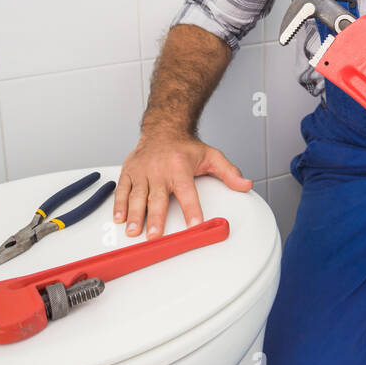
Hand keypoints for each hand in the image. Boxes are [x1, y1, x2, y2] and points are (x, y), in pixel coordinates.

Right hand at [114, 132, 252, 238]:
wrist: (163, 129)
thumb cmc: (185, 147)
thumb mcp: (212, 156)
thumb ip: (229, 173)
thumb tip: (245, 185)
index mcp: (180, 167)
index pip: (187, 191)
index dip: (191, 209)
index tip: (194, 224)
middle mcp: (159, 170)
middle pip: (158, 197)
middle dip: (156, 218)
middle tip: (154, 235)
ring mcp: (142, 172)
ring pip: (137, 196)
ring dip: (135, 215)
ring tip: (134, 231)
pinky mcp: (129, 172)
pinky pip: (123, 190)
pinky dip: (119, 205)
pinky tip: (120, 218)